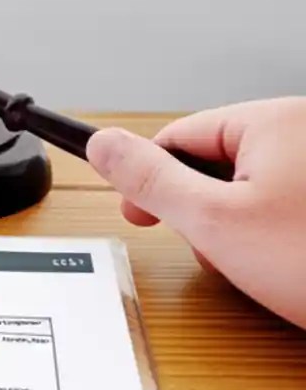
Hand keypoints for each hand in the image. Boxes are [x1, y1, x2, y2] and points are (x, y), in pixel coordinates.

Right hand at [87, 98, 305, 329]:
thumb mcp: (215, 223)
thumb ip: (149, 180)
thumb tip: (102, 144)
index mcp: (276, 121)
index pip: (179, 137)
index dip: (150, 181)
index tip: (139, 217)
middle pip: (219, 163)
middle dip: (206, 214)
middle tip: (215, 253)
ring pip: (256, 188)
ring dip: (243, 230)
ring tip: (265, 267)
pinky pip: (291, 204)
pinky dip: (280, 236)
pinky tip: (291, 268)